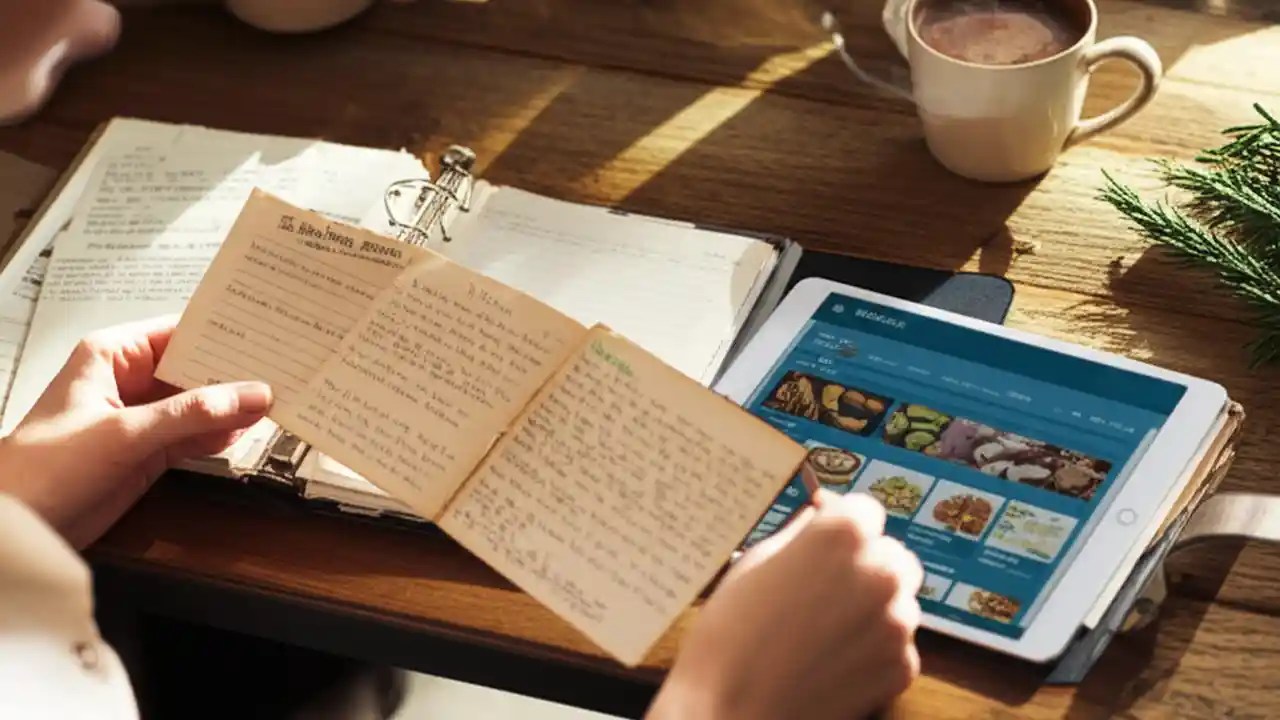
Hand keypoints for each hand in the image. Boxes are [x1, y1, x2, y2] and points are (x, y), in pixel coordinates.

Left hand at [0, 316, 271, 548]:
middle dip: (235, 372)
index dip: (222, 332)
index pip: (180, 332)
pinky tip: (251, 430)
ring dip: (234, 406)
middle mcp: (129, 381)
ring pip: (200, 403)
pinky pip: (195, 435)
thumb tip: (254, 395)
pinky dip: (221, 435)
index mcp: (113, 356)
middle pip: (195, 368)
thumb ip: (193, 414)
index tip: (267, 334)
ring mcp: (141, 418)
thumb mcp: (125, 433)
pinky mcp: (149, 451)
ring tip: (281, 398)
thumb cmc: (46, 467)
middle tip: (285, 369)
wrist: (20, 526)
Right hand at [648, 473, 923, 719]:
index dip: (840, 524)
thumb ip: (798, 535)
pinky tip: (833, 658)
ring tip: (824, 628)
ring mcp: (898, 622)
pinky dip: (873, 649)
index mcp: (844, 534)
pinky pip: (896, 644)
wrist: (734, 711)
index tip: (822, 542)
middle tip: (824, 588)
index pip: (865, 510)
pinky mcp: (903, 666)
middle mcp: (882, 571)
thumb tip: (818, 519)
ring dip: (871, 606)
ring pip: (896, 599)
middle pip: (890, 553)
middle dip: (865, 564)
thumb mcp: (755, 562)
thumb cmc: (731, 632)